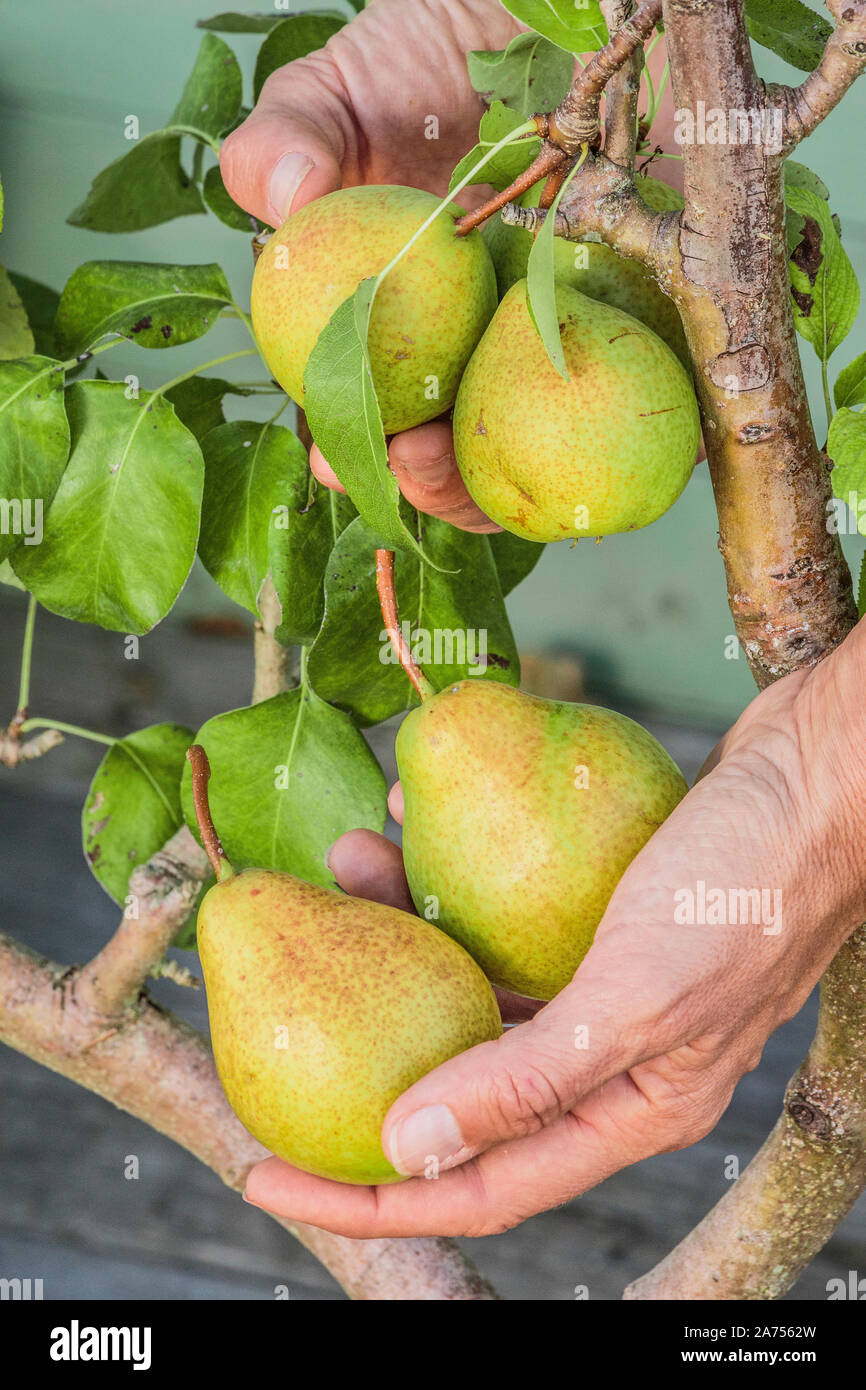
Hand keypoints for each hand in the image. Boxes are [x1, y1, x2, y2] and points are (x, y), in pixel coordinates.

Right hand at [223, 2, 680, 531]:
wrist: (546, 9)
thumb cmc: (431, 57)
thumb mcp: (339, 95)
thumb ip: (291, 144)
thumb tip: (279, 203)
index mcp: (405, 331)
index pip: (380, 419)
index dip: (353, 456)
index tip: (333, 459)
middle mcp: (488, 354)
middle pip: (468, 459)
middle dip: (435, 486)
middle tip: (413, 460)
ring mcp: (575, 349)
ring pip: (559, 456)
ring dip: (520, 483)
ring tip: (484, 455)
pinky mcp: (667, 333)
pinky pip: (666, 408)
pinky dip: (642, 437)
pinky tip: (605, 426)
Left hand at [244, 622, 865, 1235]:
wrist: (817, 773)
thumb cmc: (748, 888)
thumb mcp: (636, 997)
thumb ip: (525, 1082)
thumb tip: (406, 1151)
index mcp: (627, 1110)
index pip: (475, 1186)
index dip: (368, 1196)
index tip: (266, 1172)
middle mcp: (607, 1062)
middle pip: (460, 1091)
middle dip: (365, 1054)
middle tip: (279, 1017)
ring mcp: (599, 988)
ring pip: (471, 992)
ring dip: (400, 942)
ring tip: (347, 866)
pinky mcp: (593, 921)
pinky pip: (497, 926)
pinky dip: (447, 894)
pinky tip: (408, 834)